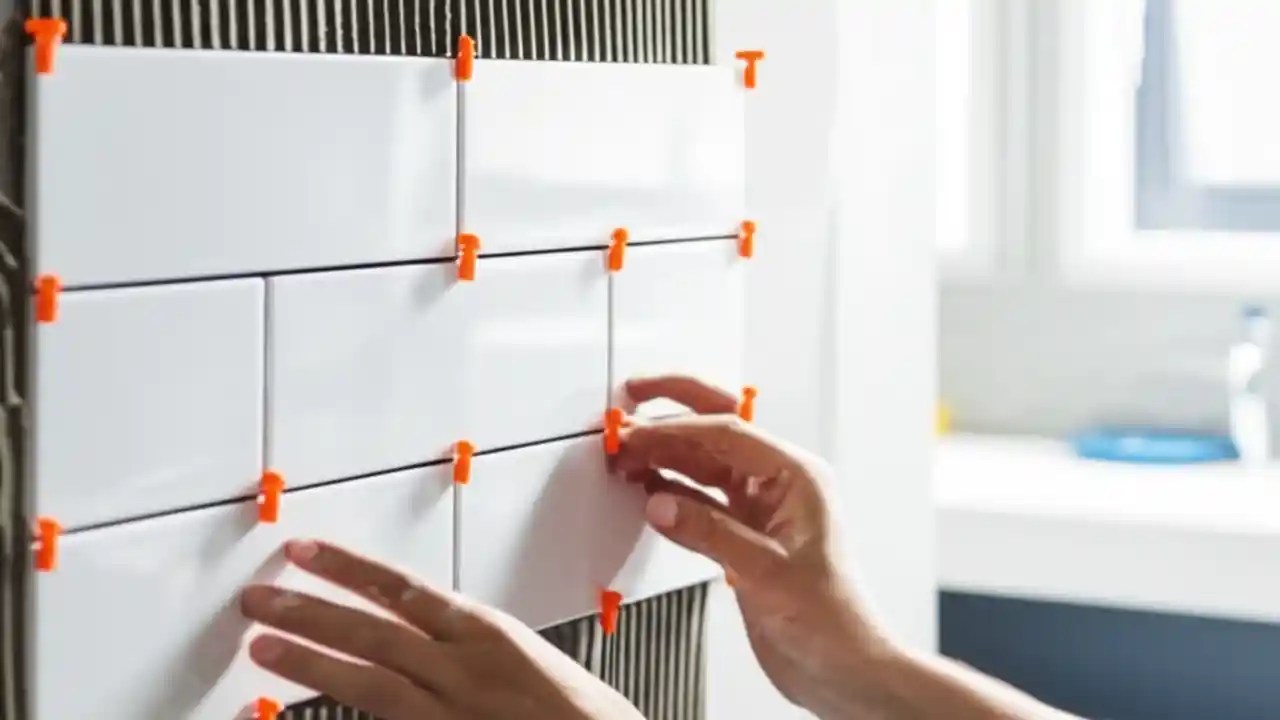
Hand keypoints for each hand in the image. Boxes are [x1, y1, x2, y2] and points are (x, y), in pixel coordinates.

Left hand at [240, 540, 642, 719]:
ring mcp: (453, 713)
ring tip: (262, 644)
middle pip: (374, 632)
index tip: (307, 552)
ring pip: (370, 681)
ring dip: (311, 661)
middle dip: (311, 610)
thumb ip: (475, 647)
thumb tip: (431, 634)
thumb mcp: (530, 660)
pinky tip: (290, 714)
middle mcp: (465, 669)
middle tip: (259, 597)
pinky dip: (340, 715)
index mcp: (488, 634)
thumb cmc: (584, 714)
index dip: (349, 570)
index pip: (404, 591)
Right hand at [615, 376, 891, 717]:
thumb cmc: (832, 619)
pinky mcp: (745, 534)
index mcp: (797, 476)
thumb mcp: (767, 572)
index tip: (636, 431)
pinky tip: (646, 489)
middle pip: (718, 430)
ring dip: (664, 455)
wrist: (841, 668)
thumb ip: (710, 533)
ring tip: (625, 454)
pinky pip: (701, 498)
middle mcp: (779, 484)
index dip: (676, 428)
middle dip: (673, 411)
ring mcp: (761, 507)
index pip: (728, 433)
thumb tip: (662, 503)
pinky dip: (671, 491)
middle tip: (629, 401)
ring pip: (704, 463)